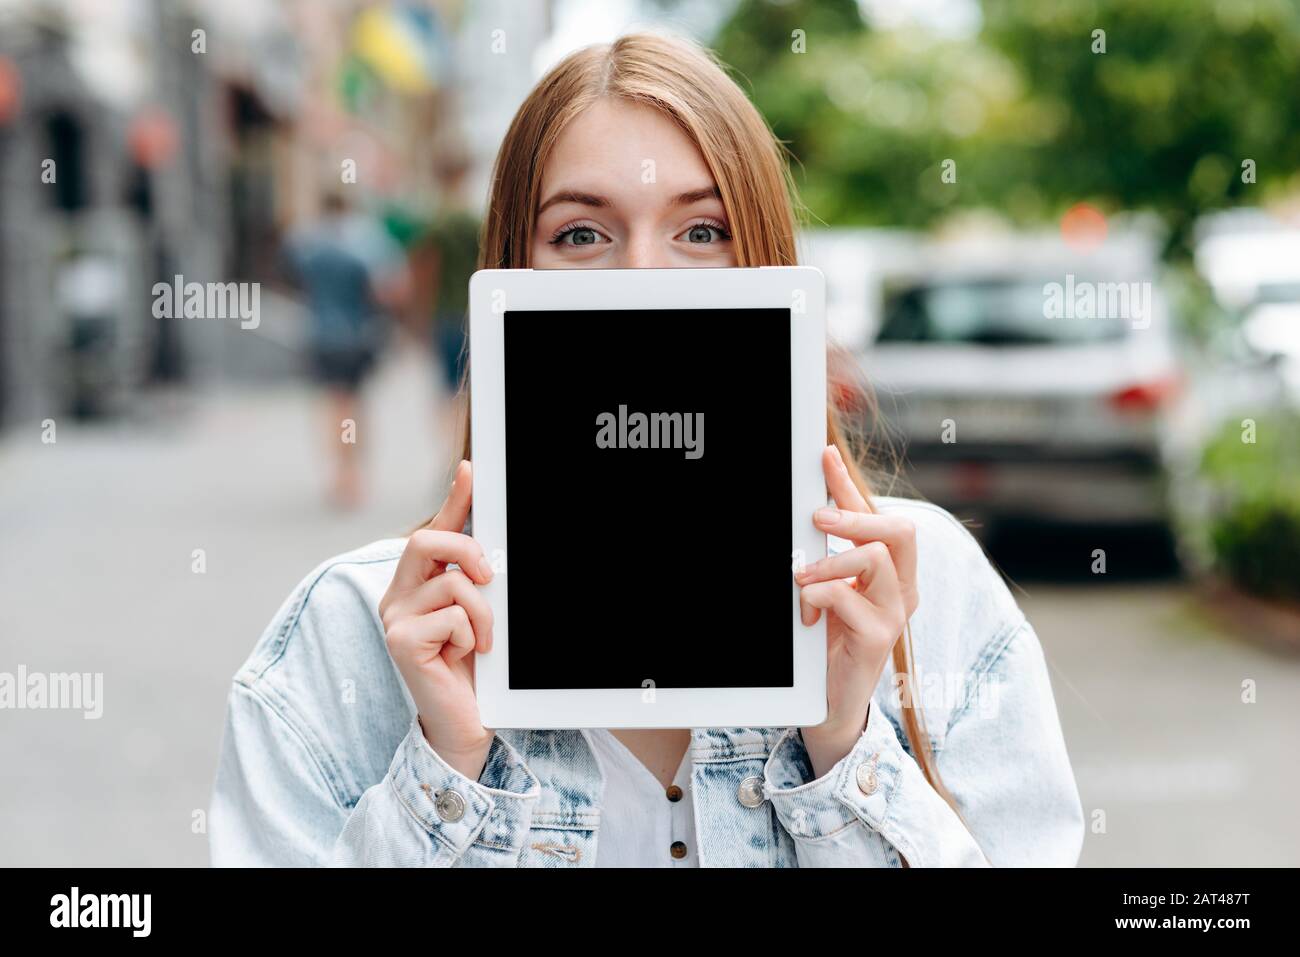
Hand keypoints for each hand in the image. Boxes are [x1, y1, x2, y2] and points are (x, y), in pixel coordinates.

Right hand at [378, 460, 495, 779]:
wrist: (466, 724)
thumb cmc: (474, 670)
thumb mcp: (479, 613)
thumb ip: (478, 578)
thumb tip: (493, 543)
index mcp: (416, 584)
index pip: (433, 529)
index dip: (454, 498)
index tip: (470, 469)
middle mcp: (397, 595)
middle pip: (426, 540)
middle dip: (468, 551)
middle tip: (491, 579)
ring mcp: (394, 618)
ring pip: (452, 583)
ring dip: (483, 612)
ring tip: (483, 640)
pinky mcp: (399, 642)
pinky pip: (451, 616)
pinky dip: (471, 635)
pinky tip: (465, 657)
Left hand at [794, 445, 918, 776]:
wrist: (829, 704)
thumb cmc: (827, 644)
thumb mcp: (826, 588)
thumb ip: (823, 556)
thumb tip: (806, 512)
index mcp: (889, 573)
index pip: (876, 516)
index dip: (848, 484)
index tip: (823, 456)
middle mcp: (900, 590)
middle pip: (899, 531)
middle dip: (854, 517)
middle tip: (817, 519)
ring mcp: (892, 616)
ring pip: (874, 559)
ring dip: (829, 562)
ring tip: (802, 579)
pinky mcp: (877, 640)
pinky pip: (847, 599)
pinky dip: (817, 597)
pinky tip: (807, 615)